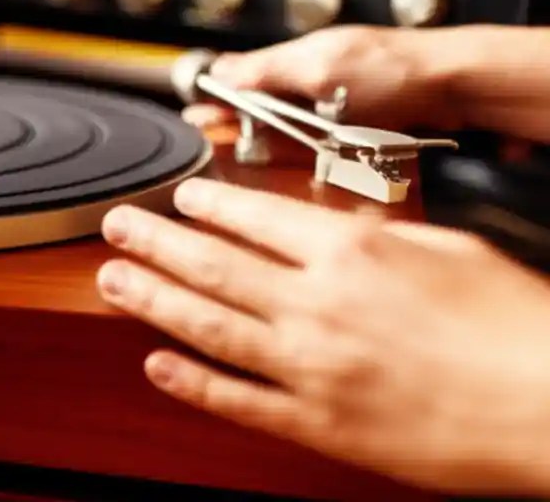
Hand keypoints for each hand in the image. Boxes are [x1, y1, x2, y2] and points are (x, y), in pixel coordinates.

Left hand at [96, 178, 549, 495]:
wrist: (549, 405)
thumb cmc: (515, 328)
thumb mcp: (447, 250)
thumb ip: (378, 237)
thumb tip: (334, 228)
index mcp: (352, 253)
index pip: (256, 217)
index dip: (208, 204)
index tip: (180, 194)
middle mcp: (318, 304)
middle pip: (213, 265)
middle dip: (156, 241)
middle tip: (117, 225)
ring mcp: (311, 367)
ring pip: (208, 325)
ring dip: (152, 299)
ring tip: (113, 278)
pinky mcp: (319, 423)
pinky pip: (237, 400)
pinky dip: (191, 382)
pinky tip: (156, 364)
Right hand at [183, 25, 454, 132]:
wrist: (459, 87)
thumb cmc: (400, 70)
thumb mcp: (321, 69)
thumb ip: (268, 72)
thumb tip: (221, 71)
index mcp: (297, 57)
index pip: (240, 77)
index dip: (215, 99)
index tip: (195, 117)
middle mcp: (313, 79)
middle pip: (260, 106)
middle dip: (240, 126)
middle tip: (218, 141)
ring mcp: (336, 102)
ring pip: (287, 128)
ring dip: (274, 144)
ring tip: (255, 155)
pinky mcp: (358, 124)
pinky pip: (318, 142)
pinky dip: (308, 153)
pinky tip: (304, 162)